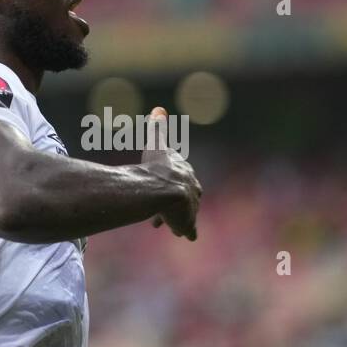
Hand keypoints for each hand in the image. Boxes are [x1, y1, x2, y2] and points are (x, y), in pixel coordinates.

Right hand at [141, 106, 201, 240]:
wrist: (161, 189)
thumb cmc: (155, 166)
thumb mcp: (156, 144)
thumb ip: (157, 128)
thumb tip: (158, 109)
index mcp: (185, 172)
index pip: (180, 177)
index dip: (170, 182)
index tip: (161, 187)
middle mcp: (192, 189)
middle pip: (185, 197)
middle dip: (175, 202)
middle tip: (164, 206)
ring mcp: (191, 207)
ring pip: (185, 214)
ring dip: (176, 218)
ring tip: (164, 222)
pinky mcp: (188, 222)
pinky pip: (188, 228)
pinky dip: (187, 231)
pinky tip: (186, 236)